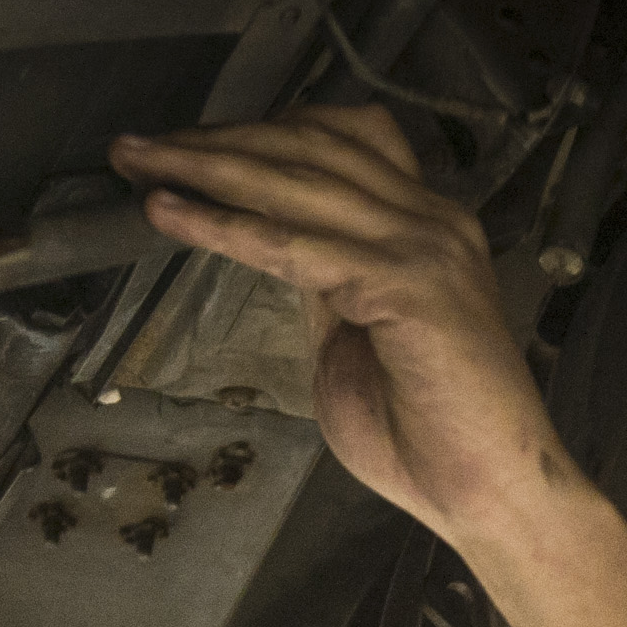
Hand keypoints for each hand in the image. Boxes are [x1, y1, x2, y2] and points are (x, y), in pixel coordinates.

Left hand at [109, 108, 569, 541]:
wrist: (489, 491)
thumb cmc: (425, 437)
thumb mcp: (355, 338)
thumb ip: (325, 285)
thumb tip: (273, 247)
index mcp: (423, 227)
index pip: (339, 142)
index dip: (259, 135)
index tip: (186, 147)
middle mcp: (430, 221)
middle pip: (311, 148)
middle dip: (216, 140)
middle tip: (137, 143)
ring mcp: (423, 248)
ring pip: (298, 183)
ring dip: (206, 168)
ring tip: (139, 164)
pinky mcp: (407, 286)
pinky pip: (296, 245)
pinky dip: (226, 226)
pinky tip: (171, 216)